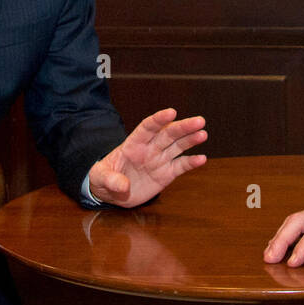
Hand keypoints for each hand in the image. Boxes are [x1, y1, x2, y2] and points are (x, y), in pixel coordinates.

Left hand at [89, 107, 207, 206]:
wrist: (111, 192)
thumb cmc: (103, 178)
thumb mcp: (100, 177)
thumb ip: (111, 179)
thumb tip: (123, 185)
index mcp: (133, 144)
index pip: (147, 127)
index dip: (159, 119)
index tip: (172, 112)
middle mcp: (150, 148)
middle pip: (168, 134)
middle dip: (183, 127)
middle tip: (199, 121)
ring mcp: (159, 160)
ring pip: (178, 146)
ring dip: (190, 139)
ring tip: (203, 134)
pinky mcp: (166, 174)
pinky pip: (181, 166)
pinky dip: (191, 162)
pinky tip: (202, 158)